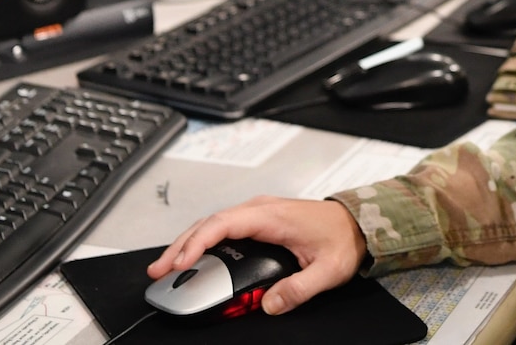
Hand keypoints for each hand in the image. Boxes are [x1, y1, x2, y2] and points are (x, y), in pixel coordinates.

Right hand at [147, 196, 366, 314]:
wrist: (357, 223)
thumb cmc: (342, 238)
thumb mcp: (327, 270)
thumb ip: (299, 288)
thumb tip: (270, 304)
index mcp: (272, 215)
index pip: (224, 223)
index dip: (197, 242)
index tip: (180, 262)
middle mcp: (260, 210)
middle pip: (209, 223)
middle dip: (180, 246)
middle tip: (158, 271)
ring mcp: (257, 214)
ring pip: (212, 225)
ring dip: (188, 244)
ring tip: (166, 267)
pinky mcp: (257, 223)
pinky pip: (222, 230)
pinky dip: (202, 243)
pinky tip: (191, 259)